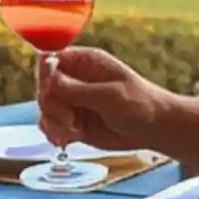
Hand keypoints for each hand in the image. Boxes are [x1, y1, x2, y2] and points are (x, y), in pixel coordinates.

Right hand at [38, 47, 170, 150]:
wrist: (154, 129)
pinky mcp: (73, 121)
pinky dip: (54, 133)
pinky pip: (52, 124)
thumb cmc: (139, 103)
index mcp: (85, 62)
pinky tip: (65, 140)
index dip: (44, 72)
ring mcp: (73, 101)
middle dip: (50, 103)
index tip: (50, 89)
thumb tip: (50, 82)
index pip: (51, 58)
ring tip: (70, 131)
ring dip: (52, 121)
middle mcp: (75, 79)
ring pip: (46, 107)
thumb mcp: (111, 95)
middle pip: (44, 85)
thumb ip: (79, 90)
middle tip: (67, 118)